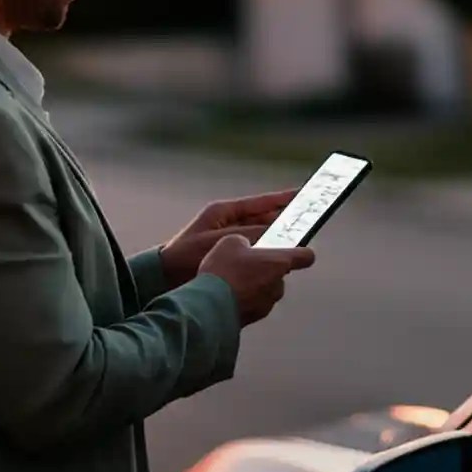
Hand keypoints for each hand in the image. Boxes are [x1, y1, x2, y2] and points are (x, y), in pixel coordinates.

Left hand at [156, 188, 298, 287]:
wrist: (163, 277)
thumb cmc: (186, 255)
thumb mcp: (220, 240)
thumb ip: (250, 234)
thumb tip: (278, 232)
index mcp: (224, 211)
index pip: (260, 202)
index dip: (283, 199)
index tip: (305, 194)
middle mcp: (228, 223)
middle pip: (264, 219)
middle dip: (285, 221)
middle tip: (308, 221)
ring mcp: (229, 239)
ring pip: (262, 236)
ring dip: (277, 240)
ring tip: (297, 242)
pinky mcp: (228, 256)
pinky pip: (254, 251)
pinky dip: (266, 254)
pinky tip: (278, 261)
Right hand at [198, 234, 315, 325]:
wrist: (209, 305)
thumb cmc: (224, 272)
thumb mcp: (230, 241)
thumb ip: (244, 240)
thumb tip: (244, 245)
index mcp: (279, 262)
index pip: (306, 256)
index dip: (302, 252)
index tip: (297, 250)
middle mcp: (278, 284)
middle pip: (280, 273)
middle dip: (266, 268)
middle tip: (247, 263)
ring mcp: (267, 303)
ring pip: (267, 289)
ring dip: (256, 284)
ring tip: (233, 279)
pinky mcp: (255, 316)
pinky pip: (255, 303)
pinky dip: (246, 298)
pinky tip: (228, 294)